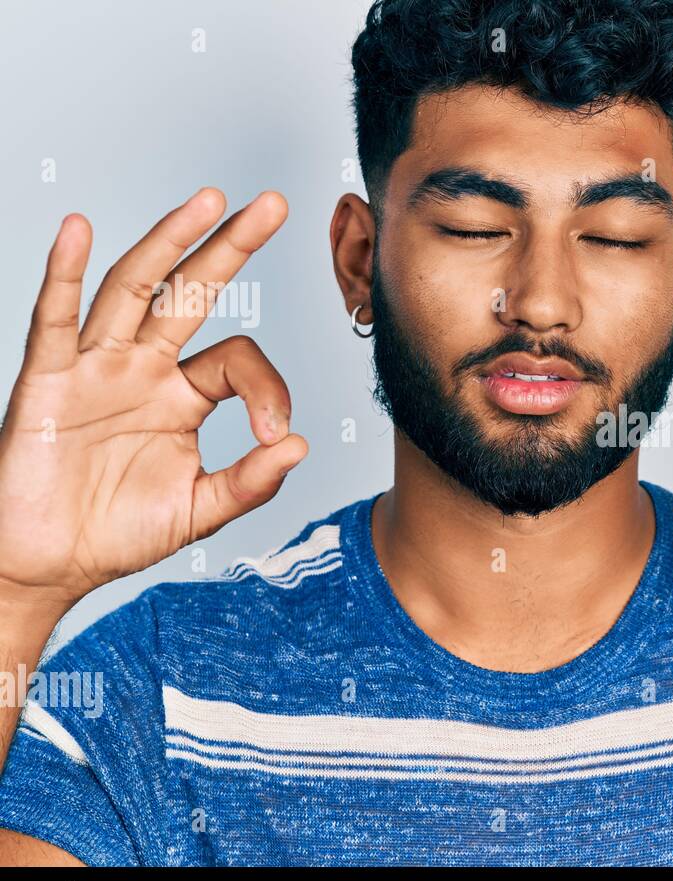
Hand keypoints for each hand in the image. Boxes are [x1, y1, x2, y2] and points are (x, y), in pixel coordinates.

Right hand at [0, 188, 307, 608]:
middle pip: (191, 293)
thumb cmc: (119, 532)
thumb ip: (250, 482)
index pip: (238, 360)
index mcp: (184, 396)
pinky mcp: (46, 380)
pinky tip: (78, 229)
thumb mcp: (199, 511)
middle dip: (230, 246)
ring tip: (209, 200)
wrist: (50, 563)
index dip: (267, 389)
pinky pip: (54, 320)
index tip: (275, 434)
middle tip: (273, 204)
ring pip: (133, 290)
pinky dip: (64, 274)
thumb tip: (301, 445)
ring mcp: (95, 368)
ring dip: (169, 241)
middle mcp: (143, 368)